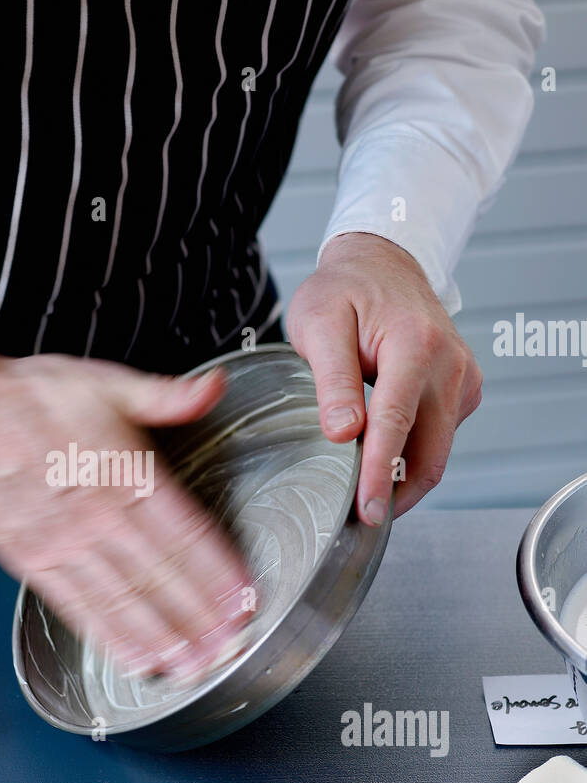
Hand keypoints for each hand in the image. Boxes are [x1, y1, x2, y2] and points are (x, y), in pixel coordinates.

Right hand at [0, 353, 254, 677]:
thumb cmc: (32, 397)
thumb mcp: (107, 382)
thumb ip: (166, 395)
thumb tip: (215, 388)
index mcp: (125, 472)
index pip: (186, 534)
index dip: (219, 572)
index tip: (246, 599)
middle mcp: (98, 515)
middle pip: (161, 576)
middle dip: (201, 618)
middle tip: (232, 648)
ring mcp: (64, 544)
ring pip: (124, 600)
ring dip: (164, 637)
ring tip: (196, 665)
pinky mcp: (33, 562)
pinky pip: (79, 607)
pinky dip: (111, 638)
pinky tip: (138, 658)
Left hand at [285, 233, 481, 522]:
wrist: (380, 264)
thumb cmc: (344, 291)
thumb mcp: (319, 325)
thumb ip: (331, 380)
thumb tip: (342, 433)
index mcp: (415, 345)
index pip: (397, 424)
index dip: (380, 474)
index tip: (367, 510)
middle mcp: (449, 365)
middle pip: (429, 451)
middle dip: (395, 491)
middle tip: (358, 518)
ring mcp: (462, 380)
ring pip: (436, 451)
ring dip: (402, 477)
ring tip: (362, 490)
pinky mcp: (463, 391)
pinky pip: (439, 437)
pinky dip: (411, 455)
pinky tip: (380, 456)